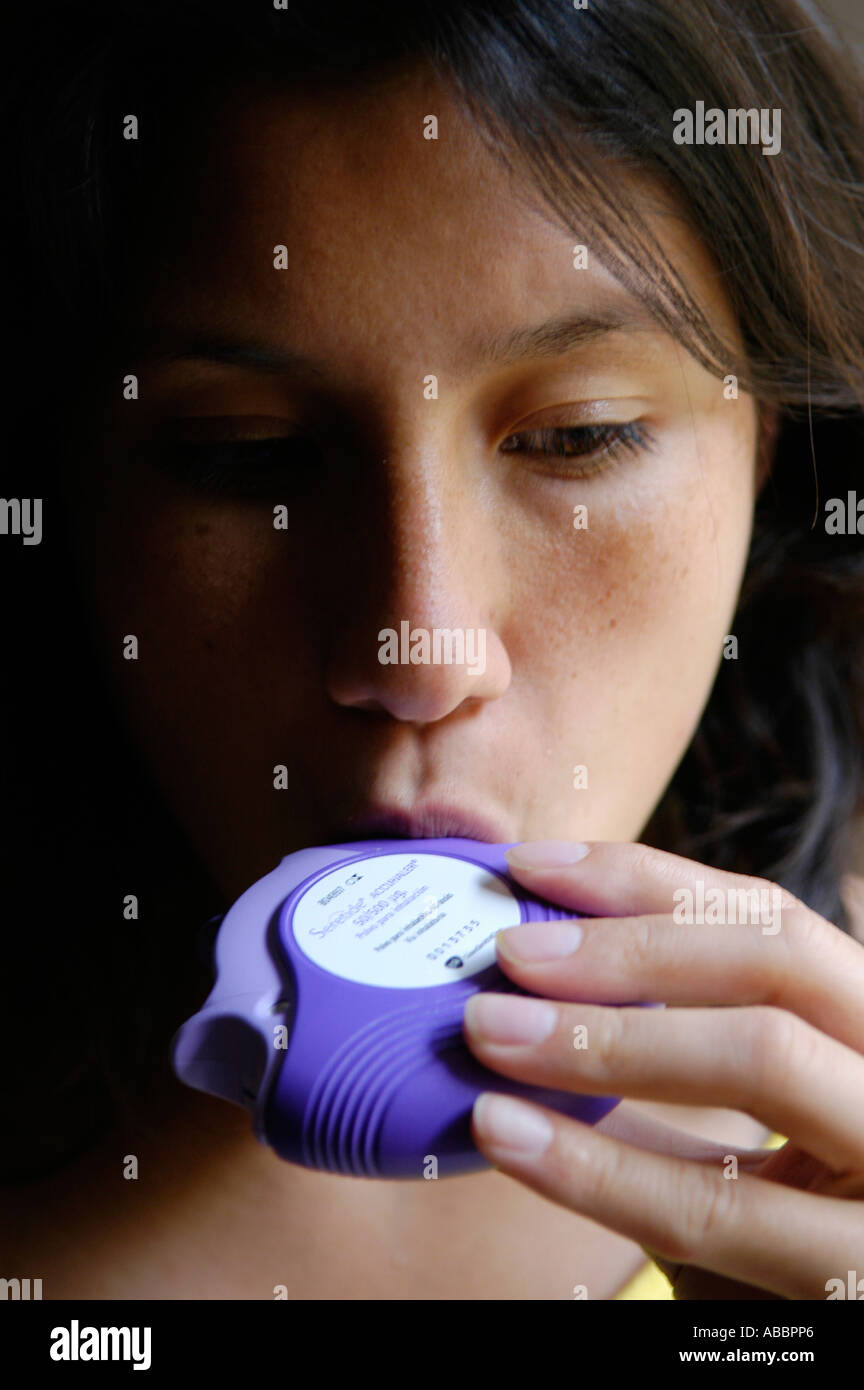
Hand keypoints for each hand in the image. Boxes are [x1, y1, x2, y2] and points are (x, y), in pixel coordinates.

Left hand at [462, 841, 863, 1299]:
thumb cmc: (785, 1239)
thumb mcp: (748, 1139)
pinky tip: (504, 1133)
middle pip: (778, 961)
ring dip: (605, 1034)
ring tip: (489, 1031)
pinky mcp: (859, 1279)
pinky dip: (594, 1165)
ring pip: (764, 1057)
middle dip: (630, 944)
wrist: (839, 1359)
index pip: (772, 921)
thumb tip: (529, 987)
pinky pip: (712, 1205)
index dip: (648, 880)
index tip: (532, 867)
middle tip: (508, 951)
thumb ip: (670, 1064)